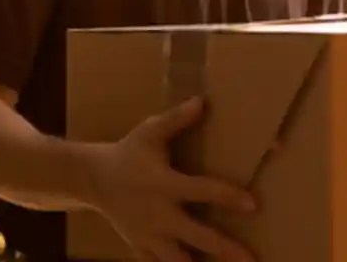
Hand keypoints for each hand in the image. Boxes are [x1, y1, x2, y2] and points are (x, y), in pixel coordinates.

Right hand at [86, 97, 256, 261]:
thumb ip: (178, 119)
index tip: (253, 205)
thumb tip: (204, 101)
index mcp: (164, 184)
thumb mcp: (150, 132)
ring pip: (178, 261)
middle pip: (196, 237)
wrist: (92, 179)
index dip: (228, 197)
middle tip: (251, 260)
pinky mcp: (140, 247)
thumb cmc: (128, 153)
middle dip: (224, 249)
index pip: (202, 191)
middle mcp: (158, 214)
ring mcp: (148, 235)